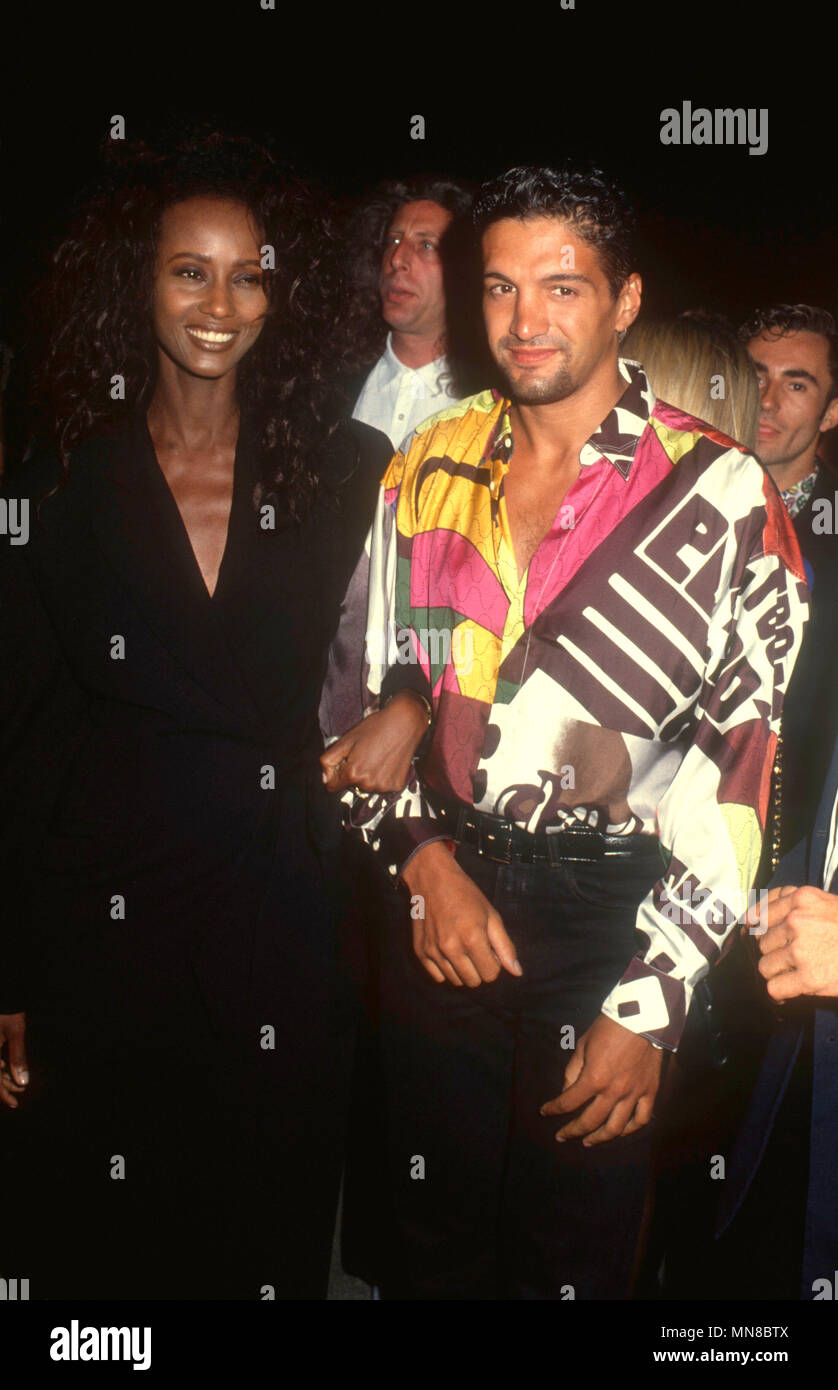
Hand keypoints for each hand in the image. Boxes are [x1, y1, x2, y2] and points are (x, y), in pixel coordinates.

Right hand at [0, 1012, 28, 1109]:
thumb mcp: (15, 1032)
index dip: (3, 1094)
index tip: (14, 1103)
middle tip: (20, 1091)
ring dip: (2, 1078)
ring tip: (17, 1083)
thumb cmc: (8, 1011)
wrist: (5, 994)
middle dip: (4, 1086)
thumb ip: (18, 1057)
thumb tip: (23, 1082)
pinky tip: (6, 1069)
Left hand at [320, 691, 429, 794]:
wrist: (405, 723)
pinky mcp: (396, 785)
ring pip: (367, 787)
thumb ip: (329, 760)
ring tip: (377, 756)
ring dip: (368, 776)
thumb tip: (325, 778)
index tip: (343, 763)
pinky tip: (387, 761)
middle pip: (351, 786)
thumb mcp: (346, 740)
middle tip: (363, 754)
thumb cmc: (375, 728)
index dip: (334, 774)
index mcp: (353, 774)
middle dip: (353, 773)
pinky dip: (382, 776)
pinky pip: (382, 786)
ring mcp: (383, 786)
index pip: (332, 787)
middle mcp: (368, 784)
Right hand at [401, 841, 521, 987]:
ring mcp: (433, 951)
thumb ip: (505, 946)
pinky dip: (445, 969)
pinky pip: (438, 977)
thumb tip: (517, 972)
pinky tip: (447, 951)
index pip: (491, 974)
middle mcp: (451, 948)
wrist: (432, 879)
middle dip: (479, 968)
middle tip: (475, 948)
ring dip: (462, 969)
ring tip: (461, 947)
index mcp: (472, 938)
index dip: (494, 963)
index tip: (488, 948)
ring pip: (456, 981)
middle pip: (473, 982)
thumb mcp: (491, 916)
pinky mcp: (420, 952)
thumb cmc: (466, 895)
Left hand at [540, 1013, 662, 1145]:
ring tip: (588, 1142)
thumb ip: (572, 1072)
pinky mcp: (650, 1091)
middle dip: (572, 1131)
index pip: (568, 1102)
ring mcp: (634, 1093)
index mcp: (594, 1078)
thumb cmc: (608, 1028)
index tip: (545, 1112)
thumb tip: (566, 1092)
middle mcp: (614, 1091)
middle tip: (562, 1136)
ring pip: (616, 1128)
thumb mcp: (582, 1045)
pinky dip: (630, 1129)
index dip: (553, 1109)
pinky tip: (620, 1131)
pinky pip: (641, 1119)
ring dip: (599, 1138)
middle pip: (590, 1121)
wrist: (641, 1018)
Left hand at [748, 884, 837, 999]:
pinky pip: (774, 987)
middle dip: (775, 952)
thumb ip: (794, 903)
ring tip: (791, 974)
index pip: (761, 913)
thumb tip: (754, 917)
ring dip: (777, 973)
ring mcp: (801, 950)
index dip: (757, 928)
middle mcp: (796, 921)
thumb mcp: (826, 904)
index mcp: (802, 899)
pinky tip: (789, 992)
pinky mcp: (808, 978)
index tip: (756, 937)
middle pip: (763, 942)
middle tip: (790, 959)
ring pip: (765, 965)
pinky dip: (780, 993)